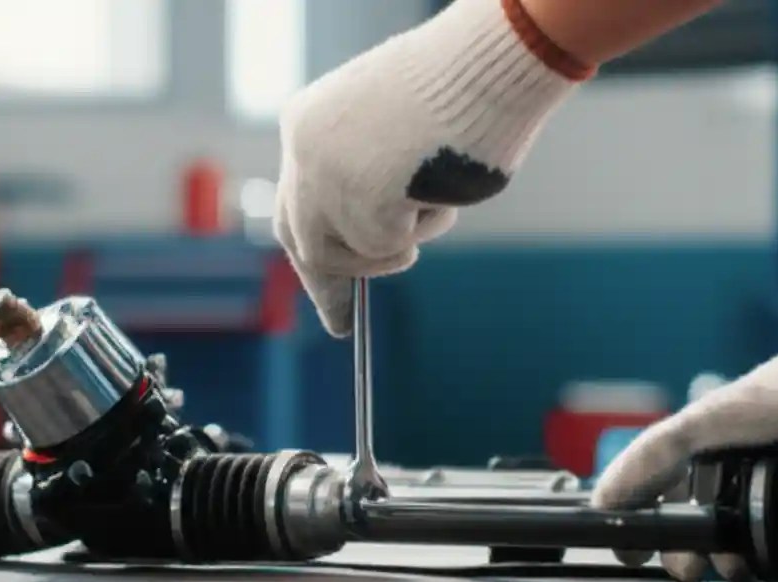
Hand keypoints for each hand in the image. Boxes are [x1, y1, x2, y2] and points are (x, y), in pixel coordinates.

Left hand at [273, 0, 583, 335]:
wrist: (484, 62)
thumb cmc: (458, 89)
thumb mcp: (386, 135)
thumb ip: (362, 178)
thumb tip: (370, 237)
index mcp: (305, 122)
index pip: (293, 202)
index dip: (311, 250)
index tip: (324, 287)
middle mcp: (302, 149)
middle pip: (302, 239)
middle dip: (326, 285)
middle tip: (341, 322)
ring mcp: (325, 178)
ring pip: (350, 252)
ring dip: (398, 241)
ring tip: (433, 190)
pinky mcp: (357, 202)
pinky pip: (387, 248)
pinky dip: (421, 229)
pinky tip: (439, 184)